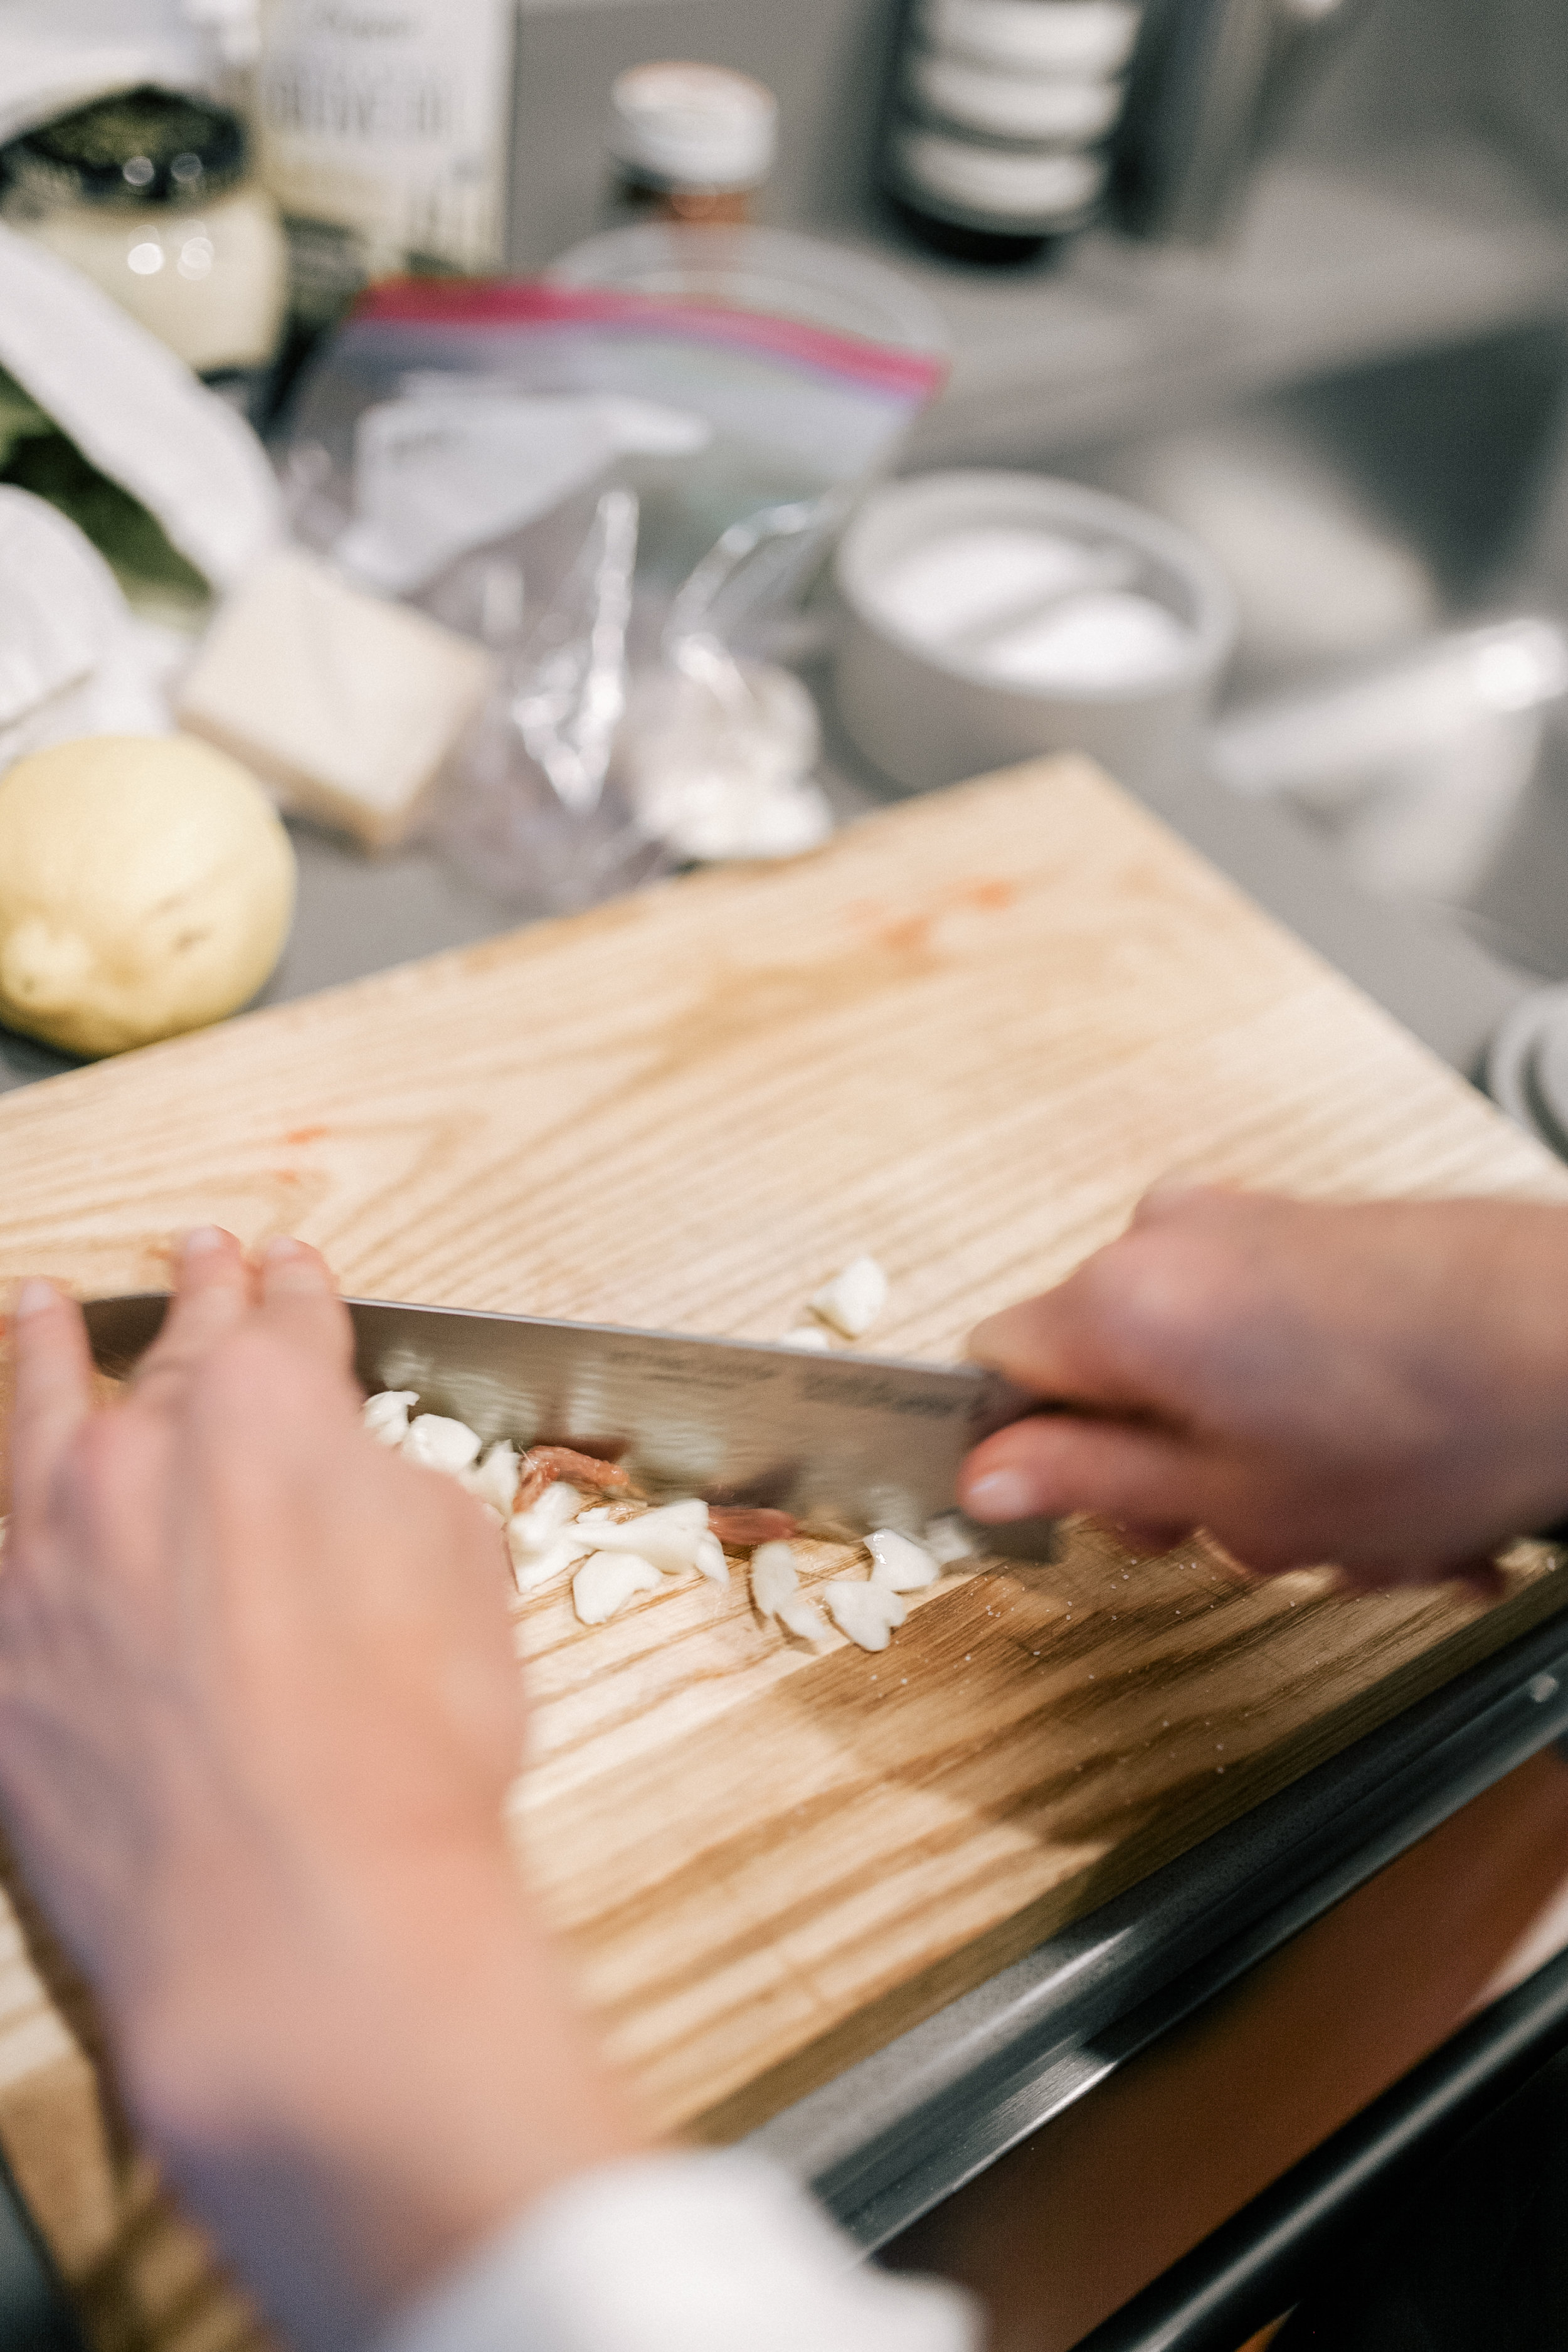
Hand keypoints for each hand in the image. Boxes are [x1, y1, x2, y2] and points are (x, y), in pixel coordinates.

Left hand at [1, 1232, 641, 2349]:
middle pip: (171, 1351)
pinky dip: (4, 1492)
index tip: (288, 1267)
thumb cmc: (408, 1747)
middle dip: (197, 1297)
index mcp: (269, 1409)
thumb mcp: (467, 1569)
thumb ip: (391, 1486)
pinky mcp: (0, 1655)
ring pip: (37, 1414)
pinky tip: (4, 1480)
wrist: (297, 1915)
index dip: (297, 1291)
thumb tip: (352, 1475)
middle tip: (199, 1255)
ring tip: (39, 1308)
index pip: (287, 1323)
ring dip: (48, 1351)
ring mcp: (51, 1552)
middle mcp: (140, 1456)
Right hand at [958, 1183, 1567, 1588]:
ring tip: (1358, 1519)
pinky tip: (1387, 1477)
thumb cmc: (1434, 1422)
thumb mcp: (1233, 1498)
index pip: (990, 1373)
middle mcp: (1166, 1239)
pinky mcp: (1309, 1230)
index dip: (1026, 1459)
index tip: (1072, 1511)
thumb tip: (987, 1475)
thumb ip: (1089, 1482)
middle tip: (1244, 1532)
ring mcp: (1244, 1224)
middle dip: (1167, 1474)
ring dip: (1257, 1459)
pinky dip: (1305, 1414)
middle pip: (1100, 1375)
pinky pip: (1261, 1339)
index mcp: (1119, 1301)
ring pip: (1193, 1371)